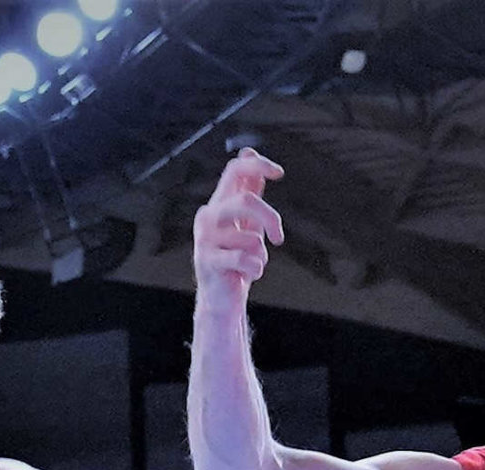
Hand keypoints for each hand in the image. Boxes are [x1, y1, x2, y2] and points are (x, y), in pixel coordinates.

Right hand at [194, 147, 283, 294]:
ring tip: (253, 264)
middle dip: (270, 218)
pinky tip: (249, 274)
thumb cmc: (236, 261)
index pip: (235, 171)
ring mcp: (205, 238)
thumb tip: (249, 153)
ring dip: (261, 254)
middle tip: (279, 238)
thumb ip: (249, 190)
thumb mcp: (247, 222)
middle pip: (247, 201)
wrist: (222, 300)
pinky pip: (244, 259)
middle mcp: (208, 216)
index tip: (280, 173)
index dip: (258, 165)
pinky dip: (255, 269)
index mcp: (219, 204)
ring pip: (250, 236)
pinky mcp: (206, 260)